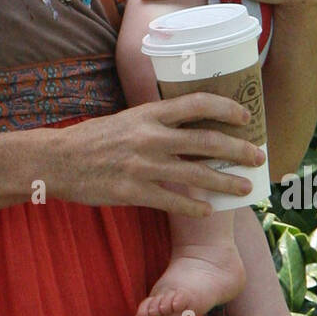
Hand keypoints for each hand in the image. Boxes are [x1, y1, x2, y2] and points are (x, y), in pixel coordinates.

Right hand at [53, 91, 266, 217]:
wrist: (58, 159)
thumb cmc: (92, 138)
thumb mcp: (126, 118)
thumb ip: (155, 121)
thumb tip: (187, 122)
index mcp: (149, 113)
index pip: (197, 104)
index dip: (226, 109)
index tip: (245, 116)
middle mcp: (151, 137)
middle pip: (206, 141)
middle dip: (238, 150)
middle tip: (259, 156)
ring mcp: (144, 165)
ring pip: (197, 174)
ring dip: (226, 182)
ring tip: (246, 189)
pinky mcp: (134, 191)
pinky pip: (174, 201)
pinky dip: (195, 207)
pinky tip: (209, 211)